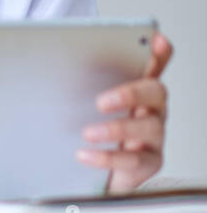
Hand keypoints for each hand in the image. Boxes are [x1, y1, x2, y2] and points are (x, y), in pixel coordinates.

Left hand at [77, 31, 172, 194]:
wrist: (89, 172)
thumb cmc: (88, 127)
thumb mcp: (82, 100)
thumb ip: (79, 80)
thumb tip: (53, 58)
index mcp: (137, 87)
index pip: (156, 64)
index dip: (159, 53)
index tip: (155, 40)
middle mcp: (151, 108)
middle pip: (156, 92)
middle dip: (131, 93)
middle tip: (100, 102)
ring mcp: (153, 136)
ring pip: (149, 126)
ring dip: (117, 128)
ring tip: (88, 132)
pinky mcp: (149, 162)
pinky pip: (135, 160)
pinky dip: (107, 157)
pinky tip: (84, 154)